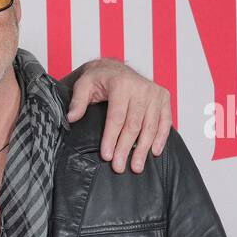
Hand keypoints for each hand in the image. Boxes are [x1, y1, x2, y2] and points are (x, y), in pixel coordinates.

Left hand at [67, 59, 172, 173]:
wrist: (116, 68)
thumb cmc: (99, 79)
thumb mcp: (83, 85)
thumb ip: (78, 101)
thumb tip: (72, 118)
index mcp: (121, 84)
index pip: (116, 117)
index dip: (111, 138)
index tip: (107, 156)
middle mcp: (141, 88)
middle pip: (133, 125)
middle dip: (126, 149)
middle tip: (119, 168)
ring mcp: (154, 93)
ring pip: (150, 126)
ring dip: (143, 149)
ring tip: (136, 167)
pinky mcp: (164, 97)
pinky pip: (165, 121)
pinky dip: (161, 137)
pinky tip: (154, 152)